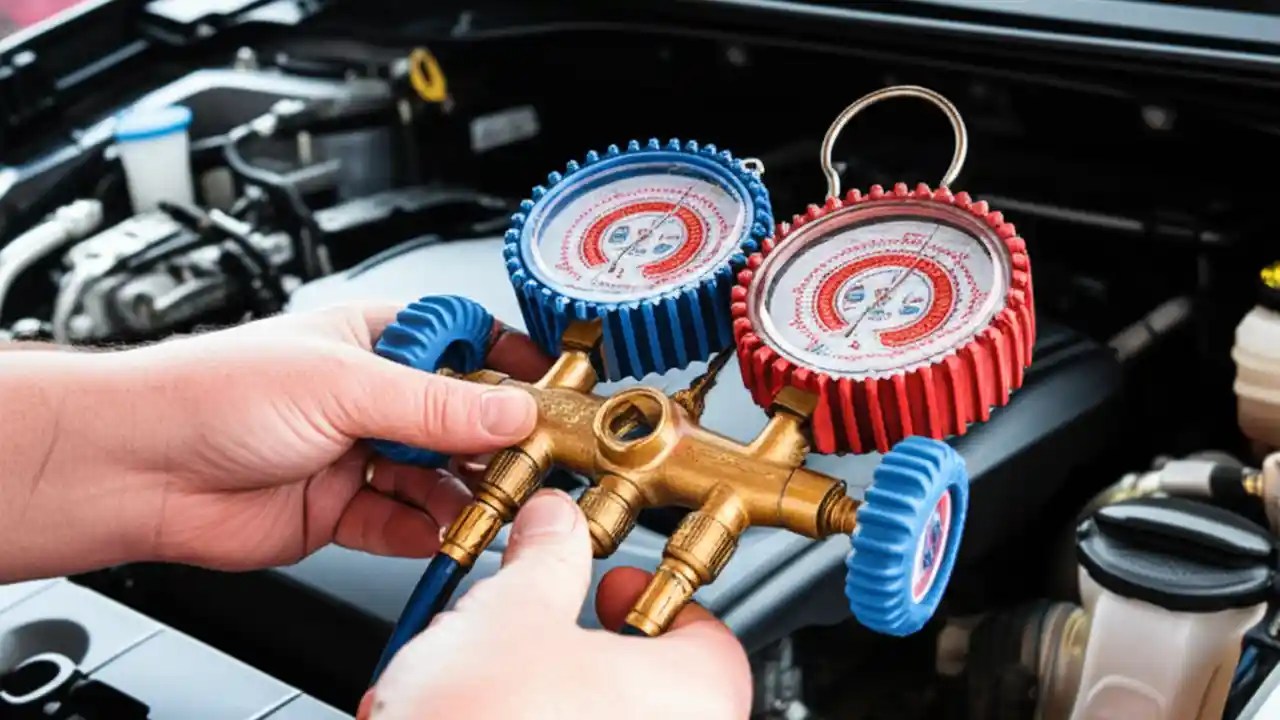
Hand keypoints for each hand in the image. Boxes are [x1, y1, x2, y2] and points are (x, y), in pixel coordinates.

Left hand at [0, 304, 549, 579]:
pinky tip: (442, 531)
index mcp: (375, 340)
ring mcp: (357, 455)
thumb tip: (512, 409)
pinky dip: (426, 531)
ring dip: (465, 492)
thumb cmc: (215, 393)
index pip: (466, 344)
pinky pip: (402, 524)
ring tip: (492, 503)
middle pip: (460, 419)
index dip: (512, 366)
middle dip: (495, 442)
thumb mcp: (344, 384)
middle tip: (533, 461)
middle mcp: (371, 396)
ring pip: (436, 477)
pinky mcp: (339, 511)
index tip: (555, 390)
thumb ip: (436, 406)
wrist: (138, 467)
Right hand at [362, 490, 752, 719]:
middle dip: (586, 649)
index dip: (645, 597)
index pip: (705, 631)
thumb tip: (554, 525)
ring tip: (490, 682)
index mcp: (697, 696)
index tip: (604, 584)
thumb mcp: (507, 616)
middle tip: (538, 627)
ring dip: (553, 697)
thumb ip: (544, 560)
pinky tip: (478, 719)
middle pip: (651, 684)